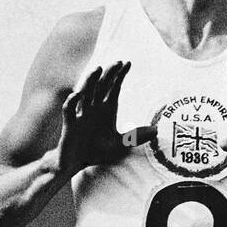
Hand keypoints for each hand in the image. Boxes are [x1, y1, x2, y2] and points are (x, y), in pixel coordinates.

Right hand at [56, 61, 153, 177]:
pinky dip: (72, 101)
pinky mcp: (70, 124)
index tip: (128, 63)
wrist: (78, 164)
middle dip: (109, 74)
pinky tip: (77, 94)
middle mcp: (94, 108)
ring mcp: (81, 114)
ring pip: (85, 93)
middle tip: (118, 62)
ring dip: (90, 80)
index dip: (120, 75)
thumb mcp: (119, 144)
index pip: (113, 88)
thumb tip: (156, 130)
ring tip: (98, 69)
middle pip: (101, 86)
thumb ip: (135, 136)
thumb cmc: (97, 151)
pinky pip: (69, 110)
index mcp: (105, 109)